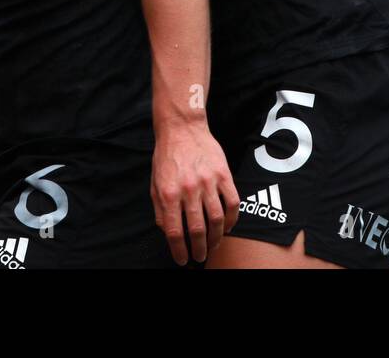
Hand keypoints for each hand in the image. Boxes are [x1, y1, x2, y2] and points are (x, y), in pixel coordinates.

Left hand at [151, 118, 238, 264]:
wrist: (182, 128)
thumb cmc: (167, 157)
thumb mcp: (155, 184)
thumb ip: (160, 210)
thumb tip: (168, 233)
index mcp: (168, 193)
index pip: (174, 232)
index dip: (178, 250)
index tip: (182, 259)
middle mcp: (188, 189)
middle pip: (197, 229)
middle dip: (199, 249)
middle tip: (200, 256)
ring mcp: (208, 181)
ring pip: (217, 219)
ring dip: (216, 238)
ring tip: (213, 245)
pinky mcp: (224, 174)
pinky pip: (232, 202)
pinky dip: (232, 219)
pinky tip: (227, 227)